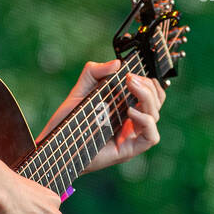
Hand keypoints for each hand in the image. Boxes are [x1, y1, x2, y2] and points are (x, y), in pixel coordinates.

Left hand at [41, 60, 165, 174]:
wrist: (57, 141)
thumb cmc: (69, 119)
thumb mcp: (81, 89)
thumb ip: (94, 72)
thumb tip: (117, 63)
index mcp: (126, 107)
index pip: (151, 93)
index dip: (149, 82)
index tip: (132, 73)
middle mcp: (132, 121)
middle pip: (156, 102)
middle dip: (148, 86)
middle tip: (130, 78)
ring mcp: (132, 136)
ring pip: (156, 116)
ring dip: (147, 98)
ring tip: (130, 87)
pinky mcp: (129, 150)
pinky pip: (152, 137)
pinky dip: (147, 122)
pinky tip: (131, 112)